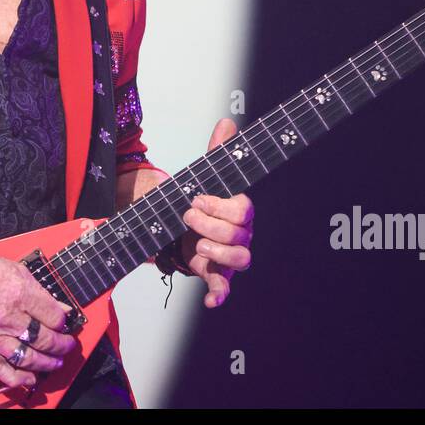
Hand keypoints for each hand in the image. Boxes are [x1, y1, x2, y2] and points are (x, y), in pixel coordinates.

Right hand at [0, 243, 79, 390]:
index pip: (53, 317)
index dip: (63, 322)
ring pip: (26, 357)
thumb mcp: (18, 270)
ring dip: (45, 363)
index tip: (64, 323)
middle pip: (44, 339)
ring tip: (55, 362)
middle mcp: (8, 316)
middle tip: (67, 345)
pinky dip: (17, 378)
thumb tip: (62, 309)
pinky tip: (30, 379)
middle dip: (61, 345)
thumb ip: (42, 292)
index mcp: (20, 293)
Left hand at [178, 117, 254, 307]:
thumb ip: (217, 151)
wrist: (181, 227)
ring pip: (241, 260)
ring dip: (217, 252)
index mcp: (239, 210)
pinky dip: (219, 296)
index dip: (220, 206)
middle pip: (240, 234)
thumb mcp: (204, 175)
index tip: (196, 198)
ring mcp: (230, 256)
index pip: (243, 209)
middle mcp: (241, 234)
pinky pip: (225, 289)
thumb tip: (227, 122)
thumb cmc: (200, 201)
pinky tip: (210, 302)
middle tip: (187, 215)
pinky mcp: (217, 275)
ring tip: (196, 245)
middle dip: (211, 225)